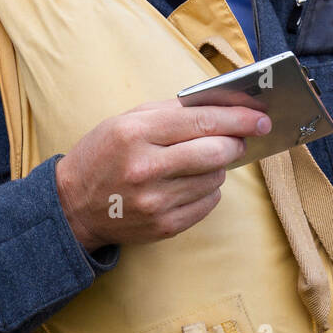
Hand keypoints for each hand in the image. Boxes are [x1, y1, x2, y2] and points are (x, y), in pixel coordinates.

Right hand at [54, 98, 270, 251]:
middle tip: (241, 139)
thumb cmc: (102, 155)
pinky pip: (207, 204)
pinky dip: (208, 190)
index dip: (238, 118)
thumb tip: (222, 106)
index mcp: (135, 133)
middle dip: (236, 143)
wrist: (72, 206)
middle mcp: (146, 168)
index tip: (260, 117)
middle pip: (215, 152)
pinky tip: (189, 183)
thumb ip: (171, 111)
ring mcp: (155, 201)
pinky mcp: (164, 226)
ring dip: (217, 167)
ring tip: (199, 162)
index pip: (201, 121)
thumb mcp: (126, 121)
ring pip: (215, 178)